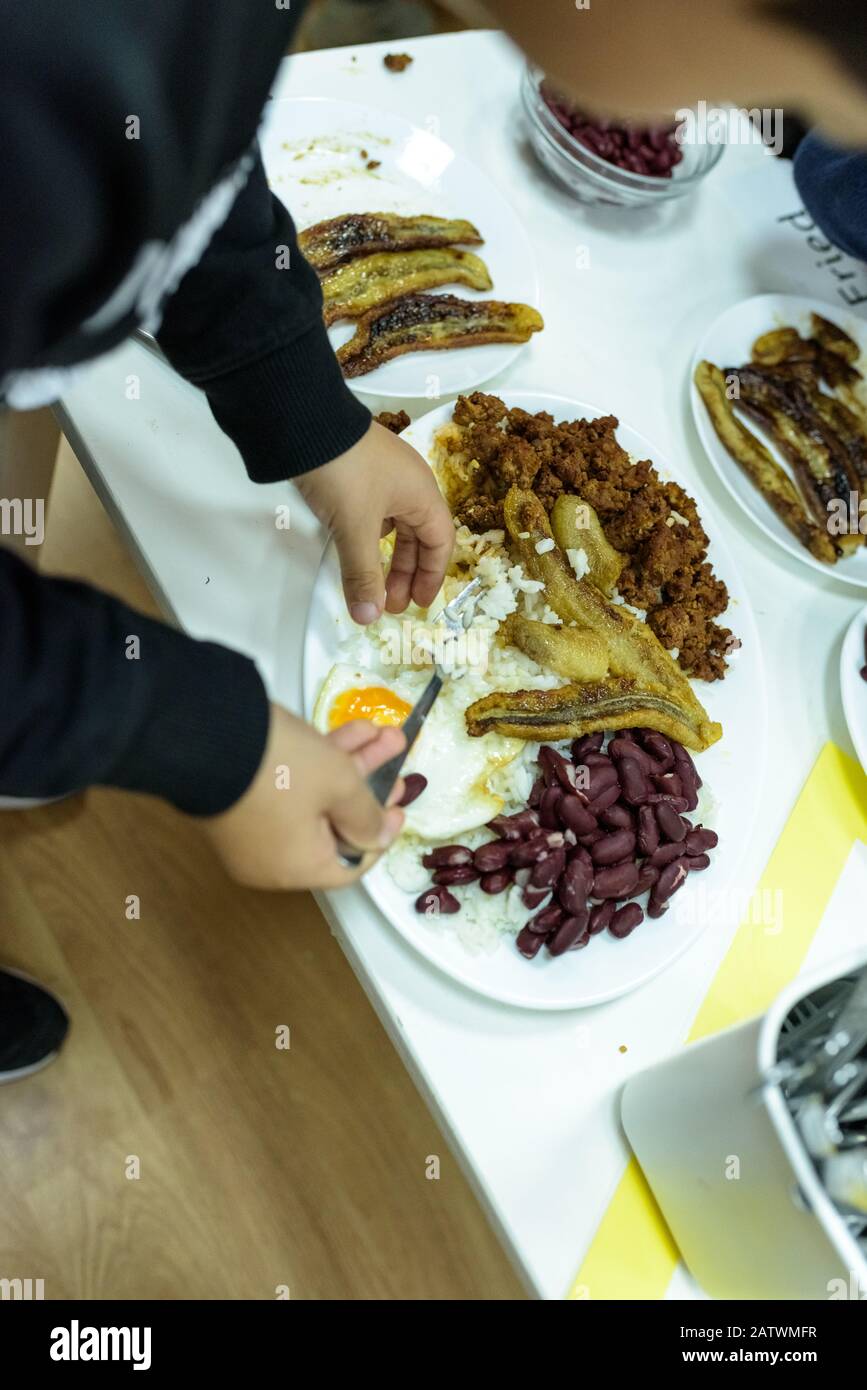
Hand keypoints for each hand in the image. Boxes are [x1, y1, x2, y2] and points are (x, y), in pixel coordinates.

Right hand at [201, 703, 405, 889]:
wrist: (204, 732)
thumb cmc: (283, 769)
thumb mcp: (338, 785)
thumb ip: (366, 815)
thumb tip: (377, 839)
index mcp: (296, 868)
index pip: (350, 866)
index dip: (379, 835)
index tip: (397, 807)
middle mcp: (271, 855)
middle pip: (334, 824)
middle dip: (368, 786)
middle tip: (395, 760)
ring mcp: (251, 824)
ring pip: (313, 798)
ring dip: (349, 765)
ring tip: (382, 732)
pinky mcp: (239, 792)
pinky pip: (288, 785)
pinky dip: (318, 760)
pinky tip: (351, 729)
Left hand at [295, 419, 453, 622]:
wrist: (303, 421)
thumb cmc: (344, 472)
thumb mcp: (355, 528)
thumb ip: (363, 574)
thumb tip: (368, 617)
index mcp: (421, 493)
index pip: (439, 542)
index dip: (432, 576)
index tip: (419, 603)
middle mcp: (407, 484)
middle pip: (416, 537)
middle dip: (404, 574)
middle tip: (390, 605)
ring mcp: (381, 477)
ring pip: (392, 528)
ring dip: (383, 560)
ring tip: (371, 587)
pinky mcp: (355, 474)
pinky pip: (371, 516)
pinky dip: (366, 541)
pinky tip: (355, 554)